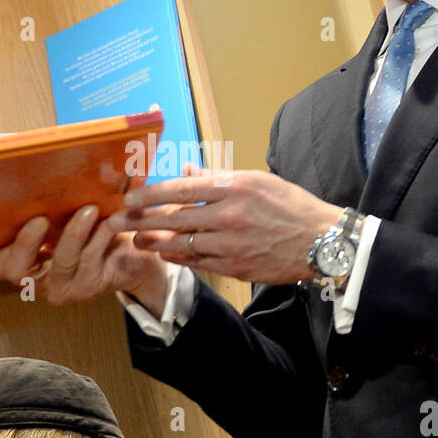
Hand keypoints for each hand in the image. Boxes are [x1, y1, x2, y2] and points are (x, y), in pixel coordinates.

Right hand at [0, 205, 169, 312]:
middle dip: (26, 243)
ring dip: (74, 233)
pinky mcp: (87, 289)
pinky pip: (90, 261)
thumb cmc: (88, 227)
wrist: (130, 251)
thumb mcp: (63, 215)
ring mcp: (62, 289)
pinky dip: (98, 238)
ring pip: (62, 262)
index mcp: (23, 262)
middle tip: (40, 217)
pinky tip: (108, 222)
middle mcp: (36, 281)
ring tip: (88, 209)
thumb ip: (45, 206)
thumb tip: (34, 173)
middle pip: (17, 270)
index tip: (9, 220)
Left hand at [110, 166, 342, 285]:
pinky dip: (178, 257)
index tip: (130, 197)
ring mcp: (231, 244)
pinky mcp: (234, 266)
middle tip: (117, 222)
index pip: (183, 189)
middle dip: (141, 220)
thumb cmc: (290, 206)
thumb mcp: (257, 181)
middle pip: (175, 218)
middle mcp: (230, 216)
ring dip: (154, 242)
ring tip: (135, 239)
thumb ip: (218, 178)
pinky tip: (164, 253)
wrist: (321, 241)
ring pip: (182, 243)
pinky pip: (197, 262)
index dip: (152, 194)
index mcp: (236, 188)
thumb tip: (188, 171)